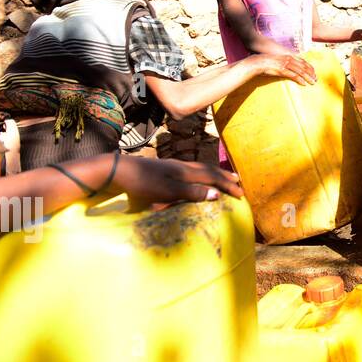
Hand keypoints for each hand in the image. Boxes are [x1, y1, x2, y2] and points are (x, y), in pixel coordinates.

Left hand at [113, 155, 244, 210]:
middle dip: (224, 176)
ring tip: (221, 176)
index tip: (241, 193)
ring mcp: (173, 166)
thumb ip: (192, 192)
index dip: (227, 185)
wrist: (120, 170)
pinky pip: (191, 169)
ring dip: (213, 173)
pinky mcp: (165, 169)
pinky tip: (195, 176)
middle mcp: (183, 167)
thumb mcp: (168, 191)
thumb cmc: (144, 183)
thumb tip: (216, 195)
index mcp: (186, 172)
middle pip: (209, 170)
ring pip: (200, 168)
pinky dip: (201, 173)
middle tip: (237, 181)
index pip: (213, 178)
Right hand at [249, 52, 316, 84]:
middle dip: (311, 73)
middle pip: (304, 66)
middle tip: (316, 79)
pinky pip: (294, 75)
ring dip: (308, 77)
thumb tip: (288, 67)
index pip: (303, 61)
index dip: (310, 67)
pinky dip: (300, 80)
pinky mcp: (282, 70)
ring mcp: (286, 64)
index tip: (314, 72)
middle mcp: (289, 59)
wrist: (258, 62)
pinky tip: (304, 83)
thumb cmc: (267, 62)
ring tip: (313, 82)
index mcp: (289, 56)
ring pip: (301, 71)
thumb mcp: (278, 60)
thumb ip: (285, 62)